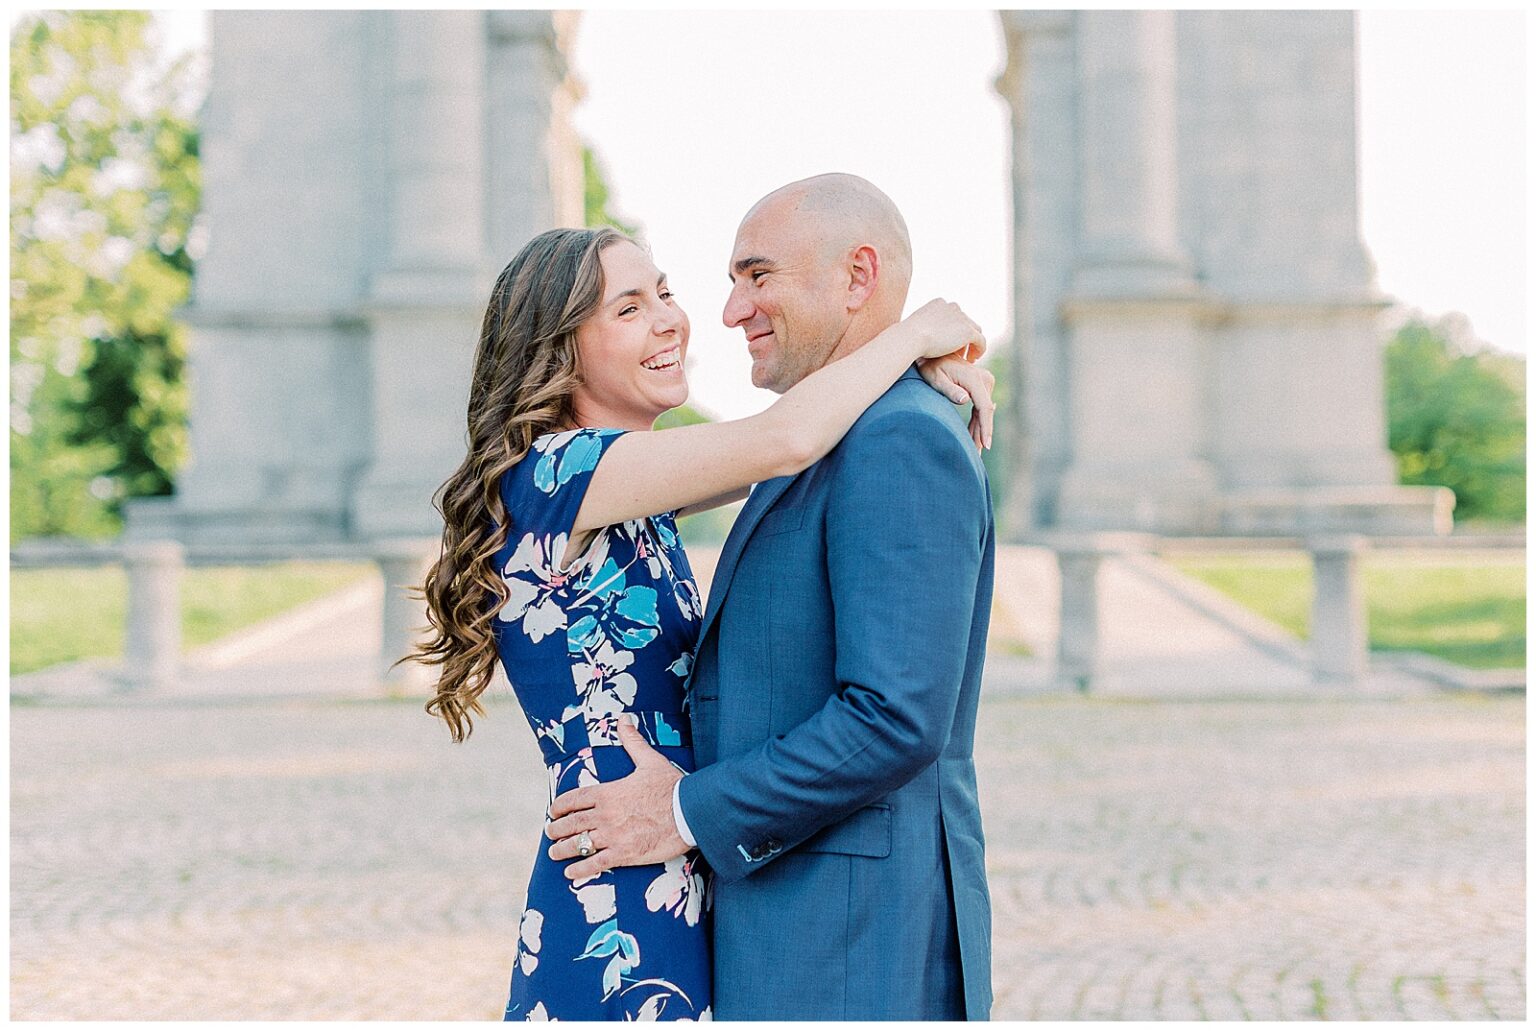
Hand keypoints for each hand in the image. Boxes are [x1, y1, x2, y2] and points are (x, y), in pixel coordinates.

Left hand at [545, 721, 687, 880]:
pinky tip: (570, 873)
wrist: (690, 812)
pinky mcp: (623, 854)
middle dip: (557, 828)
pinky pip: (595, 864)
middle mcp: (605, 815)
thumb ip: (632, 741)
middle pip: (572, 823)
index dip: (559, 806)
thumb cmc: (671, 786)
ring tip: (554, 852)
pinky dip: (580, 870)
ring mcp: (613, 836)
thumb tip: (623, 720)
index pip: (575, 799)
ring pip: (578, 844)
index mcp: (608, 792)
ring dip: (562, 849)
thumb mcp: (650, 760)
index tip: (553, 811)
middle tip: (550, 832)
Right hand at [902, 298, 985, 361]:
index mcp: (939, 303)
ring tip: (967, 357)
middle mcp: (952, 307)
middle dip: (963, 336)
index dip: (953, 330)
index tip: (950, 344)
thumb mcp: (913, 328)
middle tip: (960, 352)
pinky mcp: (968, 331)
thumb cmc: (906, 337)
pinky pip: (980, 341)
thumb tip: (919, 337)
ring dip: (972, 343)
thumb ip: (921, 329)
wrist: (910, 337)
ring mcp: (962, 318)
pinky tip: (971, 360)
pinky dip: (978, 350)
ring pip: (975, 330)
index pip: (953, 315)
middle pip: (965, 321)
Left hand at [918, 356, 995, 449]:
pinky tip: (974, 437)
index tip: (986, 445)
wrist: (932, 350)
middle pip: (986, 412)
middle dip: (982, 434)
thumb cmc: (930, 366)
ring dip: (979, 430)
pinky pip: (980, 406)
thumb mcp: (936, 379)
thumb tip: (966, 400)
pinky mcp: (980, 384)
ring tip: (975, 451)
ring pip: (984, 411)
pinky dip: (977, 421)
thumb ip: (950, 390)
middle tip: (977, 456)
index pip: (984, 408)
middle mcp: (984, 379)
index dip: (986, 428)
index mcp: (974, 379)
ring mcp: (984, 381)